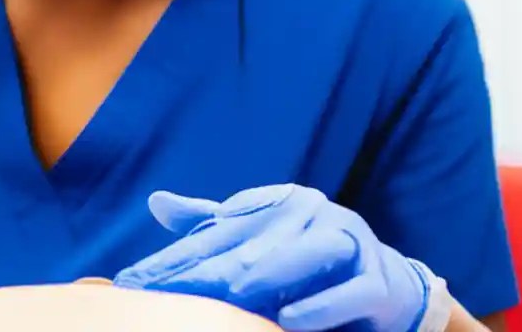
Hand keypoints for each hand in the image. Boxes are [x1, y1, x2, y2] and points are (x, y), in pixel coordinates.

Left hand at [113, 184, 430, 331]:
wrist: (387, 286)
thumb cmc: (307, 263)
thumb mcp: (257, 241)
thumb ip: (211, 224)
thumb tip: (157, 203)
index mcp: (278, 202)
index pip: (216, 232)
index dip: (174, 258)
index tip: (133, 280)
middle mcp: (312, 213)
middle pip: (252, 244)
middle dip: (204, 271)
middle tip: (164, 292)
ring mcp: (350, 241)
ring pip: (308, 255)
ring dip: (270, 276)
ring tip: (232, 293)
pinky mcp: (379, 280)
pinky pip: (353, 291)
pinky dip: (323, 306)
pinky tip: (292, 319)